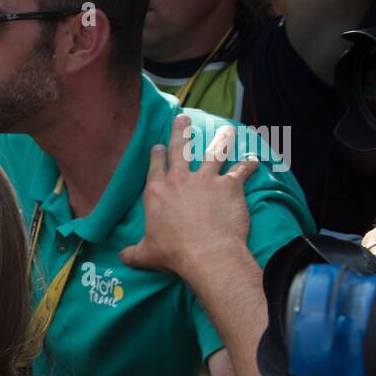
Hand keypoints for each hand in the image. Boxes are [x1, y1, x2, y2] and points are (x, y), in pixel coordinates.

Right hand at [121, 115, 258, 277]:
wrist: (205, 253)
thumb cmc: (173, 253)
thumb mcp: (145, 254)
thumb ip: (132, 253)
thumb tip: (121, 257)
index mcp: (156, 192)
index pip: (154, 167)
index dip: (155, 154)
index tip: (156, 145)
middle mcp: (179, 180)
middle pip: (179, 149)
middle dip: (181, 131)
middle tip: (183, 118)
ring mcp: (206, 180)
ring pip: (214, 152)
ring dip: (221, 140)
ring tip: (226, 130)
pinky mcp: (230, 186)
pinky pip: (242, 170)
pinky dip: (249, 164)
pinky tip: (254, 159)